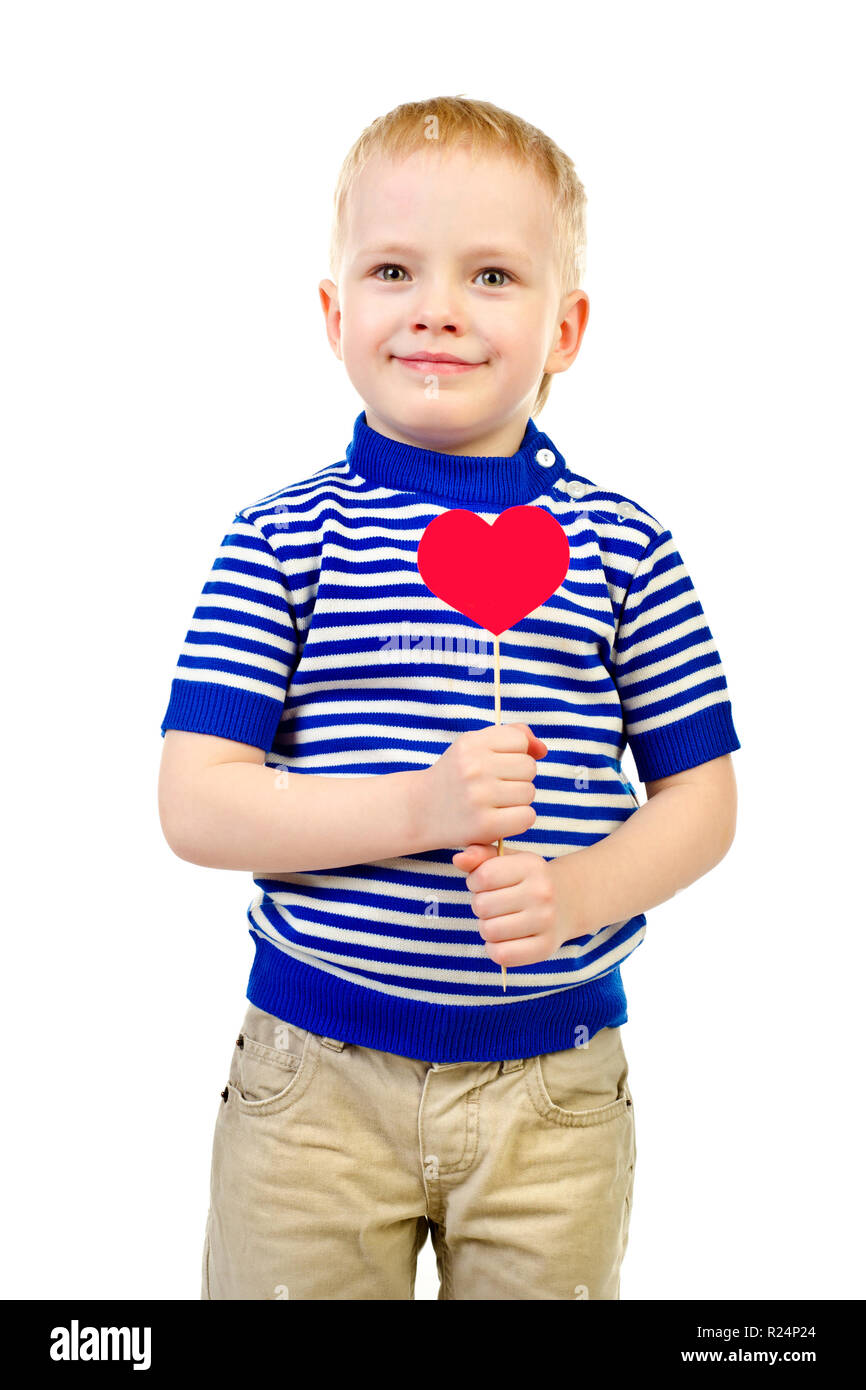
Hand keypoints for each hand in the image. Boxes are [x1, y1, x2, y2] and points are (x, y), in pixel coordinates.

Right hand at [421, 723, 547, 848]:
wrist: (419, 810)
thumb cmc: (455, 776)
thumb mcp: (474, 746)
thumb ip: (511, 737)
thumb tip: (542, 749)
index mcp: (471, 743)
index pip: (520, 740)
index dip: (516, 753)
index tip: (498, 764)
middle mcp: (473, 767)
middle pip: (528, 767)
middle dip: (518, 777)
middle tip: (496, 786)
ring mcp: (478, 797)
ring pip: (529, 792)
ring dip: (519, 799)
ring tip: (496, 802)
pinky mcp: (484, 825)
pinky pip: (527, 817)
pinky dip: (519, 819)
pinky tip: (501, 818)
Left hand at [452, 842, 577, 968]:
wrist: (570, 900)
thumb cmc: (528, 879)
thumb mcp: (508, 860)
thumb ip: (480, 856)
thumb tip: (458, 859)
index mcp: (531, 865)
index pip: (483, 877)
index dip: (475, 882)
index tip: (484, 884)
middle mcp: (542, 893)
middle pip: (482, 906)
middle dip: (480, 905)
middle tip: (494, 904)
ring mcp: (546, 921)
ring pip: (489, 931)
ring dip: (487, 927)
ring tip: (499, 920)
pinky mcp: (545, 948)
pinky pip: (502, 955)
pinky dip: (495, 949)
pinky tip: (504, 938)